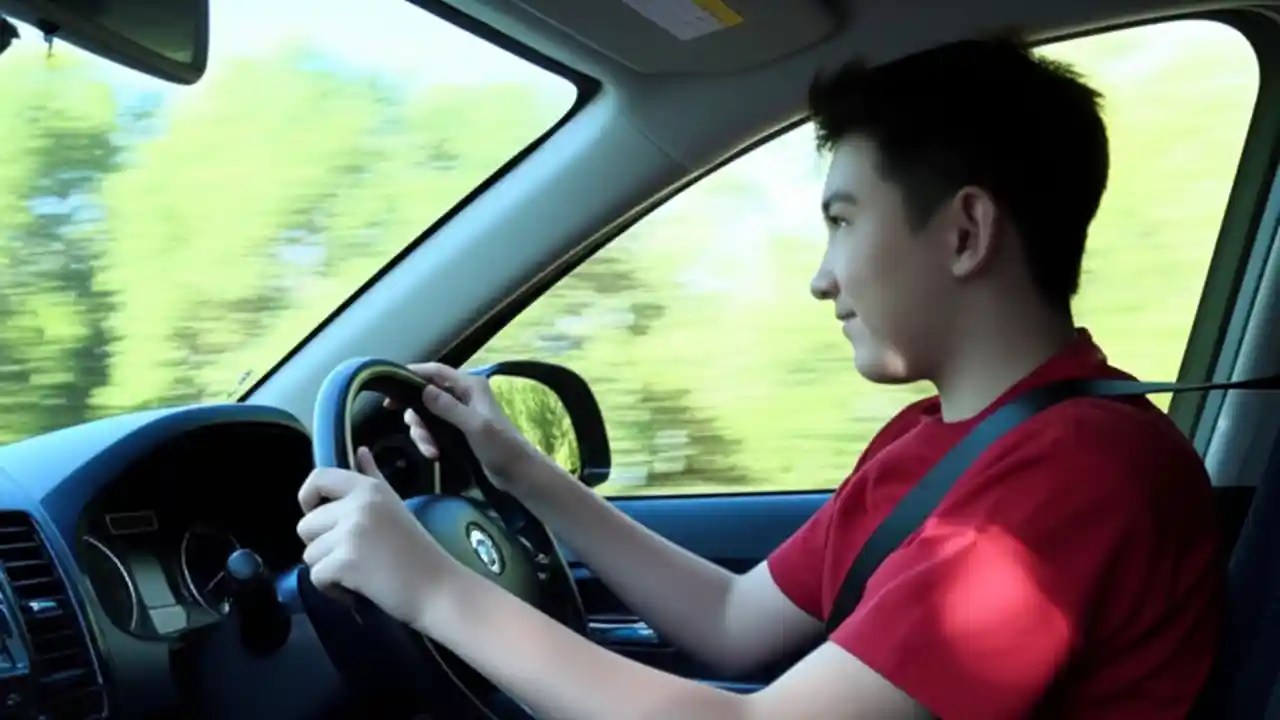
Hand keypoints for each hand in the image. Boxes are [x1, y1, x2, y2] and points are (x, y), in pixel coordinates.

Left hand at [296, 447, 460, 628]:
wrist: (438, 587)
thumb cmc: (418, 550)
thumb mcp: (395, 505)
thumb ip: (373, 478)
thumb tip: (359, 451)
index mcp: (368, 488)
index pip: (318, 477)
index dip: (307, 497)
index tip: (317, 514)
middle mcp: (356, 505)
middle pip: (306, 524)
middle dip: (321, 545)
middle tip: (352, 555)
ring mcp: (350, 533)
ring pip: (309, 553)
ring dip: (327, 568)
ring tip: (357, 573)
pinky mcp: (344, 563)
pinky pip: (316, 576)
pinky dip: (331, 588)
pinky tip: (355, 588)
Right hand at [392, 363, 543, 488]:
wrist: (517, 472)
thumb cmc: (501, 446)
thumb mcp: (475, 426)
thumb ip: (449, 408)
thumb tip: (423, 390)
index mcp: (470, 386)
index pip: (436, 371)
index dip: (412, 374)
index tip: (390, 385)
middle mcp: (463, 395)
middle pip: (425, 395)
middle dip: (417, 415)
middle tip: (415, 431)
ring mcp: (458, 413)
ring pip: (426, 415)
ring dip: (422, 433)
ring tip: (431, 451)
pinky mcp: (456, 430)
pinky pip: (432, 430)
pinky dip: (428, 441)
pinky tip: (434, 455)